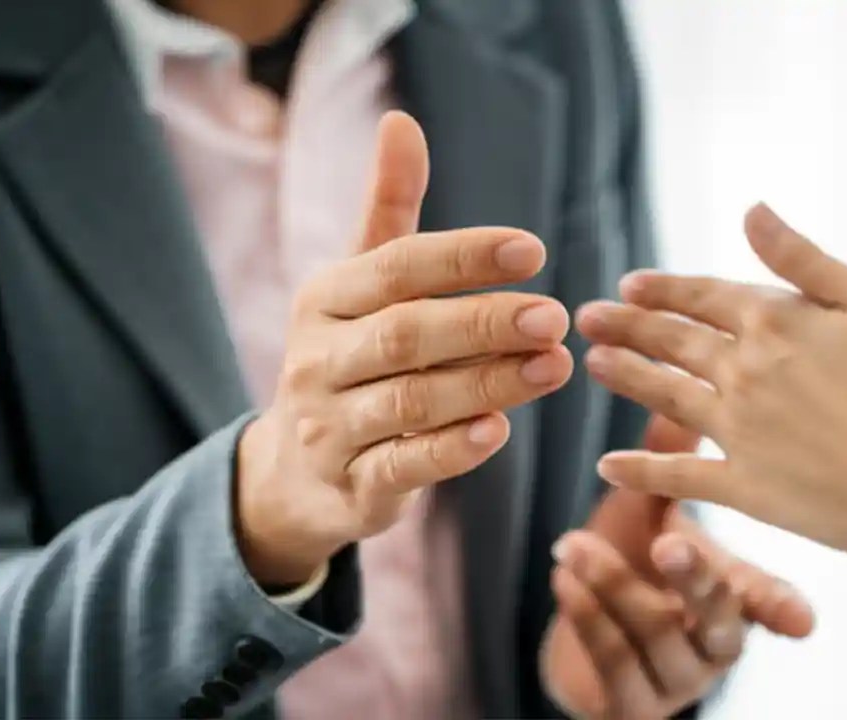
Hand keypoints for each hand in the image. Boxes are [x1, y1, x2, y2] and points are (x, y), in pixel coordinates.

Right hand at [235, 112, 573, 585]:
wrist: (291, 473)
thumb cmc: (347, 358)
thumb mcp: (358, 286)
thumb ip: (388, 210)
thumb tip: (402, 120)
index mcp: (326, 300)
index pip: (396, 267)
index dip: (463, 256)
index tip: (533, 249)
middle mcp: (318, 359)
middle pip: (405, 335)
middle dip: (482, 323)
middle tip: (555, 316)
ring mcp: (329, 428)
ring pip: (410, 402)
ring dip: (486, 384)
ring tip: (554, 367)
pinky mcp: (350, 487)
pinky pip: (403, 467)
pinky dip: (451, 450)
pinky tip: (500, 431)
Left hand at [541, 416, 813, 719]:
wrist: (583, 639)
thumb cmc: (634, 568)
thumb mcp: (655, 517)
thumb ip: (673, 468)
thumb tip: (681, 400)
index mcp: (733, 599)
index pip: (768, 601)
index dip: (782, 607)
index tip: (803, 619)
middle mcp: (713, 645)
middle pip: (719, 618)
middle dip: (696, 581)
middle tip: (670, 544)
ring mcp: (674, 680)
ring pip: (654, 637)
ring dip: (611, 585)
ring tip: (572, 543)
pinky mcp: (630, 705)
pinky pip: (612, 665)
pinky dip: (587, 618)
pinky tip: (563, 578)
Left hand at [576, 204, 846, 622]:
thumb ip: (806, 260)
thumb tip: (752, 210)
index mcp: (778, 321)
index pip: (706, 296)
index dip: (666, 288)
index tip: (629, 284)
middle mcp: (745, 371)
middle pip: (674, 341)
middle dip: (628, 326)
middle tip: (586, 318)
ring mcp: (740, 432)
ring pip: (666, 396)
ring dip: (628, 378)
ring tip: (593, 364)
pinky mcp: (747, 490)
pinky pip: (679, 478)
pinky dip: (639, 473)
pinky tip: (605, 468)